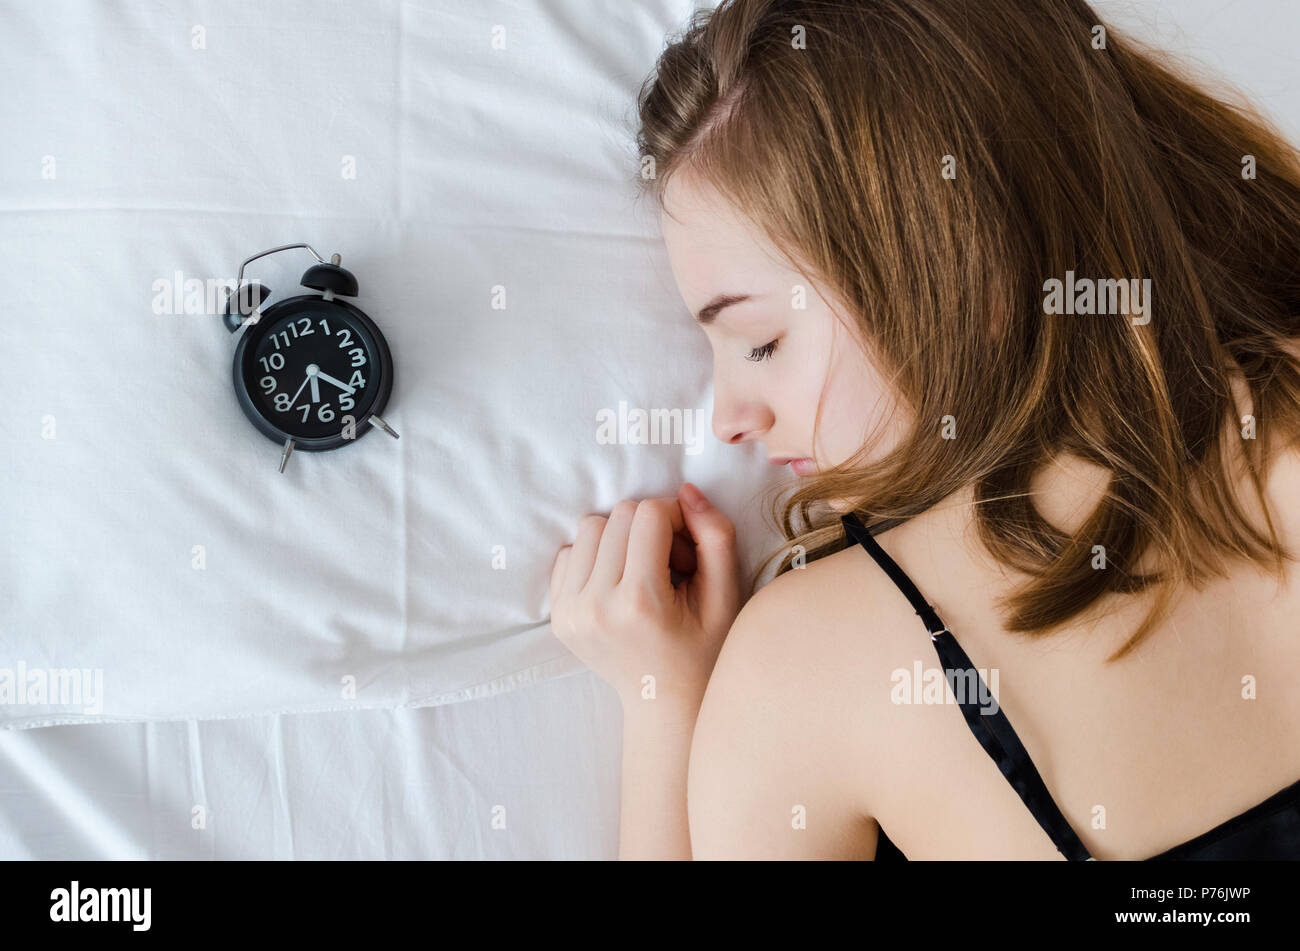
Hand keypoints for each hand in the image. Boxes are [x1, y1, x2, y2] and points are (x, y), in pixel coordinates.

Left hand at [550, 483, 742, 709]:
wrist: (665, 702)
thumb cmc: (705, 650)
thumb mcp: (726, 595)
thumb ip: (715, 537)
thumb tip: (686, 490)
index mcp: (639, 601)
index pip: (649, 513)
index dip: (677, 519)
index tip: (690, 551)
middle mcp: (596, 605)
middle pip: (617, 515)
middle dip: (650, 527)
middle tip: (670, 564)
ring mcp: (570, 612)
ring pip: (589, 527)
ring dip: (620, 537)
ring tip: (644, 572)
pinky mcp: (557, 615)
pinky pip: (569, 552)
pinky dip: (596, 556)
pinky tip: (620, 583)